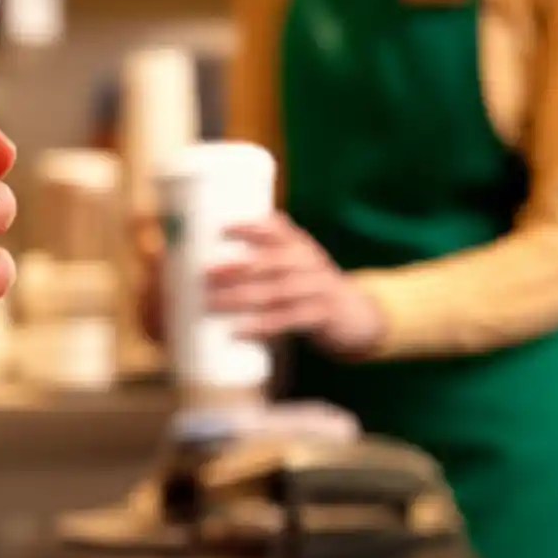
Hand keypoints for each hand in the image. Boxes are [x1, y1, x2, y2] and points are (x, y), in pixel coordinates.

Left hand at [207, 214, 384, 357]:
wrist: (356, 314)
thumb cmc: (306, 289)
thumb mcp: (291, 268)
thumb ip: (258, 264)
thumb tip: (201, 274)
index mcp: (299, 245)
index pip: (277, 228)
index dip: (250, 226)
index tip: (221, 231)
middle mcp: (310, 261)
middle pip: (272, 260)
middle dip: (238, 267)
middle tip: (205, 275)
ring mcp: (318, 288)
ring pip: (278, 291)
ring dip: (242, 297)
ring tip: (212, 304)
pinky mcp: (323, 315)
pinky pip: (291, 319)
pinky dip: (263, 326)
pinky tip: (239, 331)